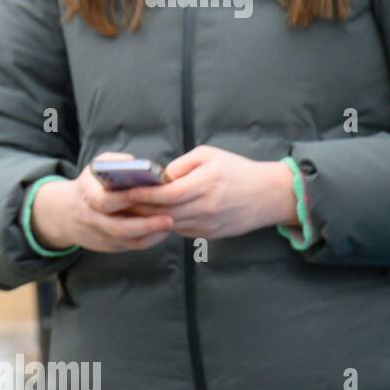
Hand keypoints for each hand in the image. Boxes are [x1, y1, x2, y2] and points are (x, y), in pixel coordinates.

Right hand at [30, 152, 174, 252]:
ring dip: (150, 234)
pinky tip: (163, 231)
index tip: (147, 193)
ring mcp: (99, 234)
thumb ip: (114, 161)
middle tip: (169, 218)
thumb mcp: (96, 167)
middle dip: (144, 224)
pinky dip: (149, 240)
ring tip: (170, 224)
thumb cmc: (92, 184)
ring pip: (126, 240)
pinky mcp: (108, 245)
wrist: (68, 213)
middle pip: (117, 227)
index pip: (103, 201)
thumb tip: (135, 163)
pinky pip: (130, 246)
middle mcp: (91, 218)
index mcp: (87, 195)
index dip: (124, 199)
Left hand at [122, 145, 296, 239]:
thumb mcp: (209, 155)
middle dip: (140, 208)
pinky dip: (165, 224)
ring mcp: (208, 224)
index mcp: (206, 184)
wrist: (270, 195)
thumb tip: (158, 177)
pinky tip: (152, 217)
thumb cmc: (237, 169)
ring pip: (170, 224)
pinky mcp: (210, 234)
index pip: (167, 194)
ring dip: (149, 219)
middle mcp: (207, 207)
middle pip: (164, 212)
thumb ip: (181, 165)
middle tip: (119, 203)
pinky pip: (181, 230)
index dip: (144, 194)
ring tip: (129, 211)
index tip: (125, 190)